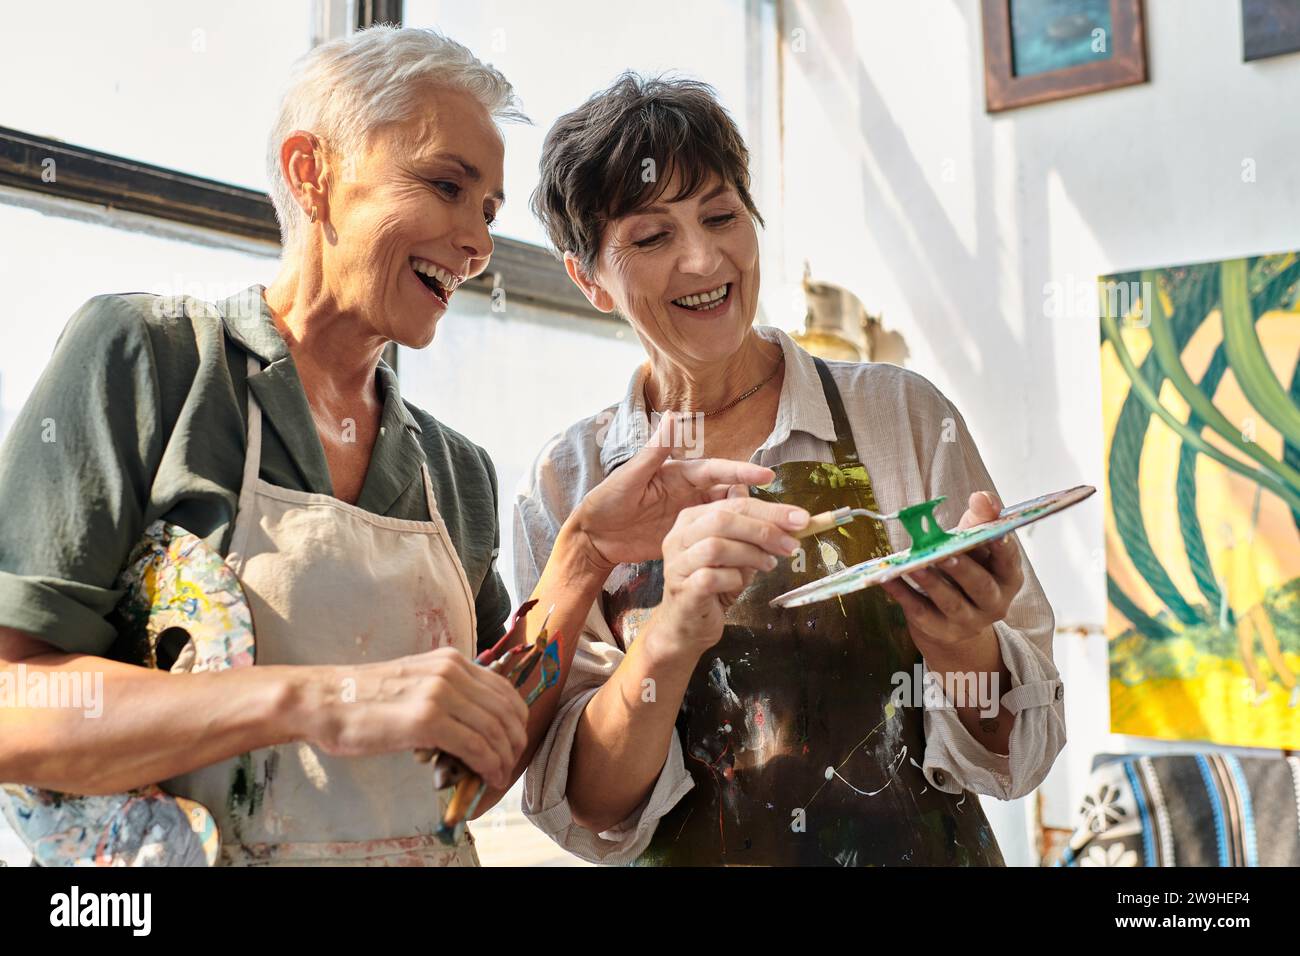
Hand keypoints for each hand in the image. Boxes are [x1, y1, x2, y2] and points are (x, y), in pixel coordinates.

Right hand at [310, 648, 529, 788]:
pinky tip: (487, 777)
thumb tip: (472, 727)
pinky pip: (475, 746)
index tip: (513, 741)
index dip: (516, 719)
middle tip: (510, 764)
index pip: (503, 689)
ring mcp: (440, 694)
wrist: (325, 701)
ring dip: (504, 758)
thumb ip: (446, 695)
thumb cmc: (363, 699)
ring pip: (494, 730)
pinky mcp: (427, 720)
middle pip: (504, 710)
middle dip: (514, 741)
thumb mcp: (414, 683)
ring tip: (499, 776)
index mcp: (451, 660)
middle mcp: (451, 671)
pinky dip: (488, 765)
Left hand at [569, 413, 778, 572]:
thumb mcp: (629, 478)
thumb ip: (653, 452)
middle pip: (731, 494)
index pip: (717, 471)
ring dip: (750, 522)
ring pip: (728, 515)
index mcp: (680, 473)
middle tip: (783, 513)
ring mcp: (691, 514)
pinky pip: (717, 536)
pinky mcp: (688, 535)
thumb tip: (671, 417)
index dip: (742, 474)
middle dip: (756, 502)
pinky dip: (735, 541)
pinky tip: (753, 551)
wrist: (594, 536)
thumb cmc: (606, 502)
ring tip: (776, 534)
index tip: (767, 477)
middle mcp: (690, 491)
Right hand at [650, 493, 808, 659]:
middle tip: (791, 544)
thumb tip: (788, 514)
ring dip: (751, 554)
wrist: (688, 625)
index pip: (734, 504)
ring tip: (769, 564)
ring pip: (716, 546)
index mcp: (692, 519)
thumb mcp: (739, 553)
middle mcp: (679, 537)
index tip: (800, 519)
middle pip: (722, 519)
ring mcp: (677, 564)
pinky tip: (741, 583)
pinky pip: (711, 578)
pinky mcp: (683, 591)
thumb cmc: (714, 586)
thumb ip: (755, 531)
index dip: (770, 510)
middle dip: (764, 529)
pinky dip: (734, 579)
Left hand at [879, 491, 1022, 650]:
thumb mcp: (976, 544)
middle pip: (980, 586)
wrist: (954, 618)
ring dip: (931, 583)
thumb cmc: (968, 567)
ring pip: (951, 601)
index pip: (1009, 561)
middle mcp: (994, 602)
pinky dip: (903, 595)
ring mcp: (968, 620)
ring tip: (914, 566)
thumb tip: (981, 497)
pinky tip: (888, 579)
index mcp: (1008, 576)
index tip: (994, 536)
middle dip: (963, 569)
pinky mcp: (941, 630)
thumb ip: (980, 519)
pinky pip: (920, 612)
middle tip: (944, 554)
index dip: (1003, 548)